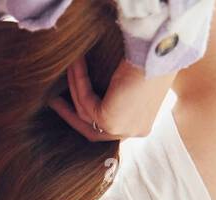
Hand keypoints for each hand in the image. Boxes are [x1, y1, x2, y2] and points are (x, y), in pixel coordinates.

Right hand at [49, 57, 175, 141]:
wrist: (160, 53)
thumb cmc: (153, 60)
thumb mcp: (135, 83)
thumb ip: (118, 95)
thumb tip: (92, 93)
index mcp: (141, 124)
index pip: (108, 128)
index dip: (87, 116)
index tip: (71, 103)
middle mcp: (133, 131)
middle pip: (93, 130)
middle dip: (71, 115)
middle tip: (55, 101)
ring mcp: (122, 129)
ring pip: (86, 114)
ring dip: (73, 88)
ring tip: (65, 69)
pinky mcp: (110, 121)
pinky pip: (86, 102)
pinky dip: (78, 81)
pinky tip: (75, 64)